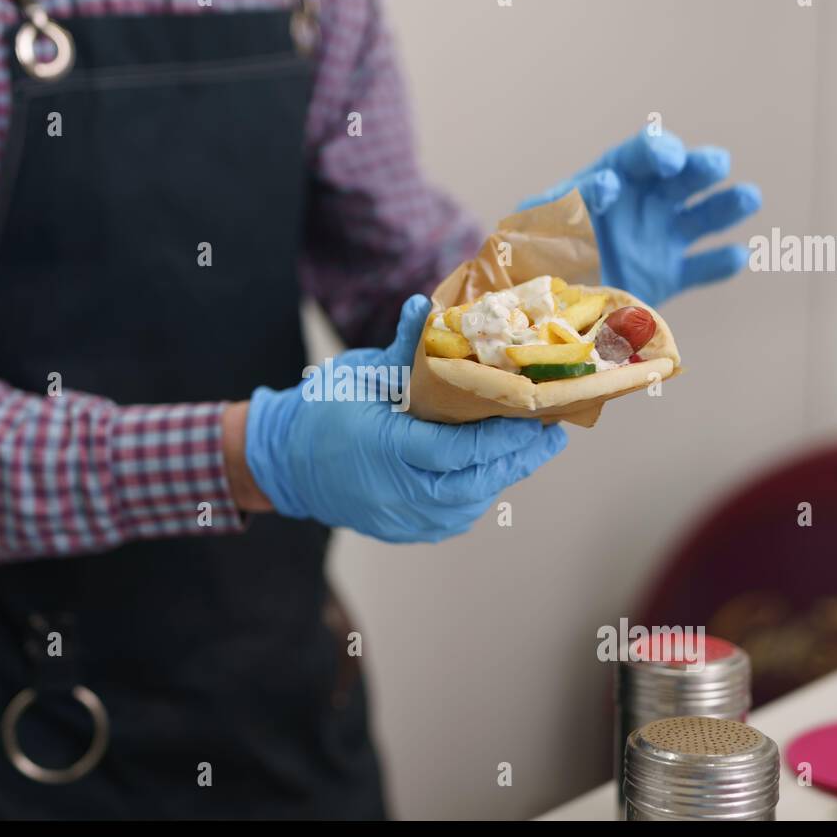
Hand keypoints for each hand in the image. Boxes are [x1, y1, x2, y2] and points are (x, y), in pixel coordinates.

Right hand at [245, 296, 566, 542]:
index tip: (534, 414)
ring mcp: (399, 517)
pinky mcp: (403, 531)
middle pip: (473, 482)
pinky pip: (454, 518)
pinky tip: (495, 471)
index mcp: (384, 447)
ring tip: (531, 448)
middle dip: (517, 458)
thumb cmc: (323, 410)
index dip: (502, 436)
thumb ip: (403, 346)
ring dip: (503, 476)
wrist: (286, 462)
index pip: (456, 450)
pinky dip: (478, 494)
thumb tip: (429, 304)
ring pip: (469, 504)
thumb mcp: (361, 372)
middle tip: (551, 434)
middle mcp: (394, 491)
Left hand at [519, 129, 761, 306]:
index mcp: (611, 180)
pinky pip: (700, 268)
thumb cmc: (528, 253)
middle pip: (681, 176)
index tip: (665, 161)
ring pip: (702, 216)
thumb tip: (610, 183)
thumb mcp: (537, 221)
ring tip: (747, 198)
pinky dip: (720, 263)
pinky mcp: (667, 277)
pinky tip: (736, 255)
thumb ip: (570, 198)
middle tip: (713, 166)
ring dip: (727, 205)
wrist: (535, 305)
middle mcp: (642, 204)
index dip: (658, 151)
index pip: (641, 155)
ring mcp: (658, 240)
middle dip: (700, 166)